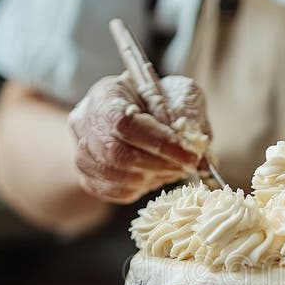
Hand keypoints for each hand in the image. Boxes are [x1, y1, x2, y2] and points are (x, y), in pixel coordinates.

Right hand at [69, 72, 210, 203]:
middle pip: (115, 153)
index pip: (123, 122)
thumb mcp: (179, 94)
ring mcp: (83, 151)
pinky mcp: (89, 177)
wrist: (139, 113)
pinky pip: (116, 191)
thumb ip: (191, 118)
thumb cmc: (159, 100)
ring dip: (154, 177)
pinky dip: (143, 188)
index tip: (191, 155)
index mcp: (105, 93)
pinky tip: (157, 175)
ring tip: (174, 168)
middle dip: (159, 164)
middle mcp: (85, 122)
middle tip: (187, 165)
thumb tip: (202, 159)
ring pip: (115, 176)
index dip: (159, 142)